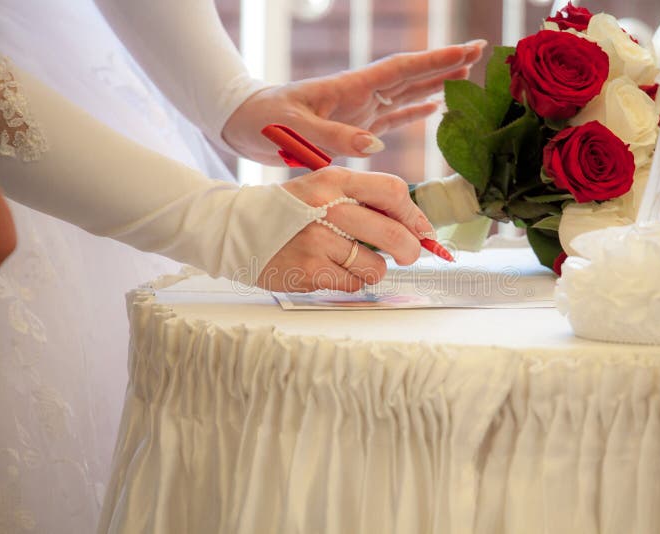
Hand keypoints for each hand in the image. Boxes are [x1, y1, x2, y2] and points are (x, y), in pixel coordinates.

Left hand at [223, 40, 486, 164]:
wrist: (242, 125)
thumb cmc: (263, 122)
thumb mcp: (293, 130)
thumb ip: (333, 137)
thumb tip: (375, 145)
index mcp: (350, 88)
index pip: (401, 70)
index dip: (435, 61)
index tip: (467, 49)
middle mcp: (361, 95)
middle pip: (411, 76)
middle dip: (445, 64)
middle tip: (480, 52)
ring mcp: (359, 109)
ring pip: (406, 93)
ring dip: (435, 84)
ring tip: (466, 76)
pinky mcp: (353, 126)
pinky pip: (391, 118)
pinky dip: (413, 112)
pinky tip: (433, 109)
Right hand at [257, 167, 434, 291]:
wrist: (236, 228)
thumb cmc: (289, 211)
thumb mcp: (322, 188)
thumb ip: (363, 199)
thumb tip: (415, 226)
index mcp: (335, 180)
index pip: (393, 191)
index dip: (415, 215)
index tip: (422, 230)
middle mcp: (328, 207)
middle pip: (395, 234)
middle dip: (410, 250)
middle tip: (407, 256)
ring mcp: (318, 241)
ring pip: (376, 267)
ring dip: (370, 269)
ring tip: (348, 260)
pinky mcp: (309, 271)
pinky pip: (353, 284)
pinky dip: (347, 281)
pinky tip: (327, 269)